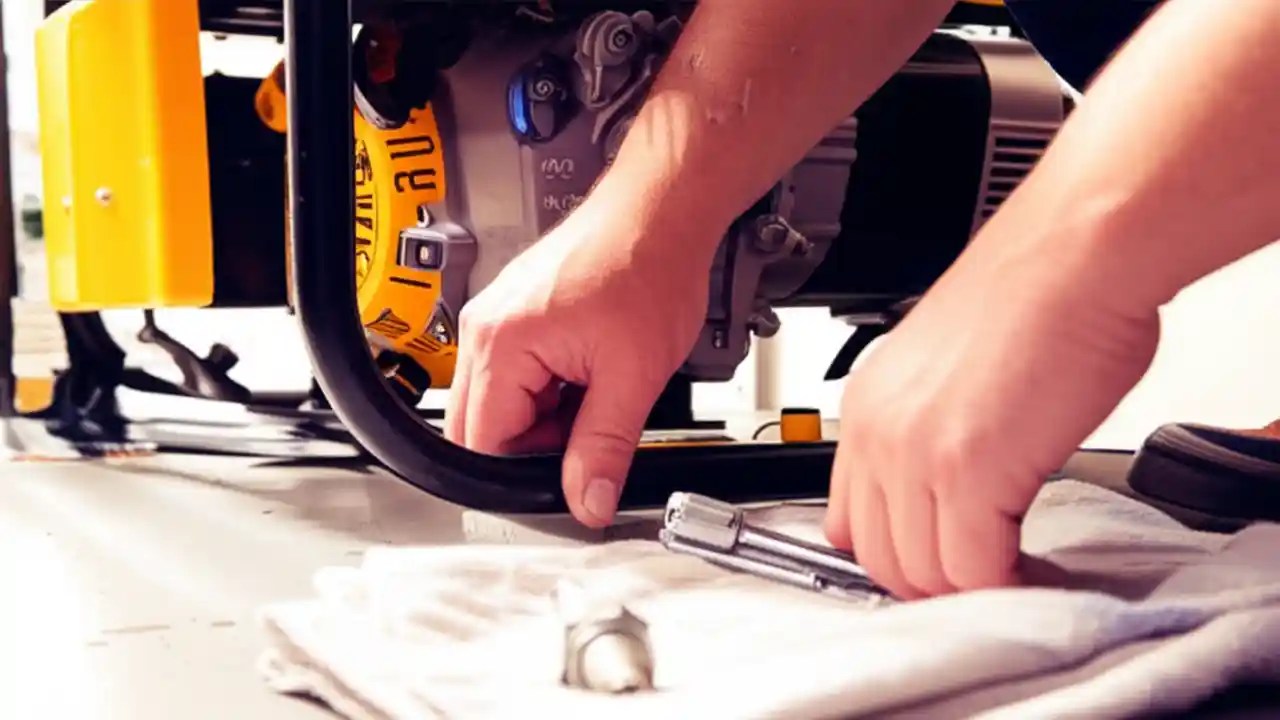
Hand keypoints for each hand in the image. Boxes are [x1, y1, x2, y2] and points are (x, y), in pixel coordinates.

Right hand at [444, 190, 714, 526]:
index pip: (483, 445)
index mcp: (500, 345)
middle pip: (480, 427)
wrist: (662, 210)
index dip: (525, 475)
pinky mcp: (516, 313)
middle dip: (532, 448)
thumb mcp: (633, 377)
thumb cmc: (648, 265)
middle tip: (586, 438)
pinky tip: (589, 377)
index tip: (566, 481)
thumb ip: (604, 449)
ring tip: (597, 394)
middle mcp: (484, 328)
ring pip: (500, 403)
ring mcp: (496, 317)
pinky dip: (549, 391)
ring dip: (544, 419)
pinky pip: (514, 375)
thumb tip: (588, 503)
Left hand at [824, 233, 1160, 599]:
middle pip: (880, 558)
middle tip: (986, 579)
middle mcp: (879, 432)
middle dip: (935, 585)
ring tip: (1015, 574)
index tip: (941, 564)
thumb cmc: (1039, 294)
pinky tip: (1034, 571)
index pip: (849, 521)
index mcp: (868, 406)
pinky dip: (1007, 587)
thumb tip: (954, 482)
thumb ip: (933, 427)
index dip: (898, 558)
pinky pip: (976, 571)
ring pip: (924, 574)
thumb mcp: (951, 367)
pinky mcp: (970, 470)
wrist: (1076, 252)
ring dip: (973, 590)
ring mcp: (917, 454)